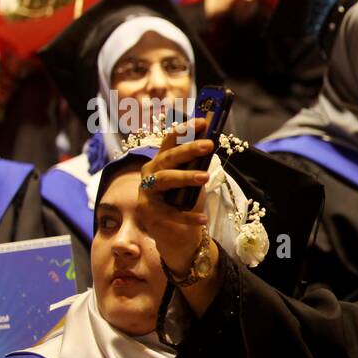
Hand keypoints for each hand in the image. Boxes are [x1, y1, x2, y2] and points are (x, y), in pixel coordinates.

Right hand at [137, 117, 214, 276]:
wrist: (177, 236)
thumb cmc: (185, 202)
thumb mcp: (193, 182)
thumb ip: (197, 165)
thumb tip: (211, 145)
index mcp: (160, 162)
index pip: (170, 141)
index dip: (184, 130)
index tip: (202, 121)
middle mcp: (150, 174)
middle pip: (168, 158)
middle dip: (188, 149)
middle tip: (209, 145)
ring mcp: (147, 193)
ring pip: (165, 179)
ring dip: (185, 176)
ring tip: (206, 177)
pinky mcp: (149, 214)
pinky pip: (170, 213)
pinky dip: (187, 216)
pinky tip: (202, 218)